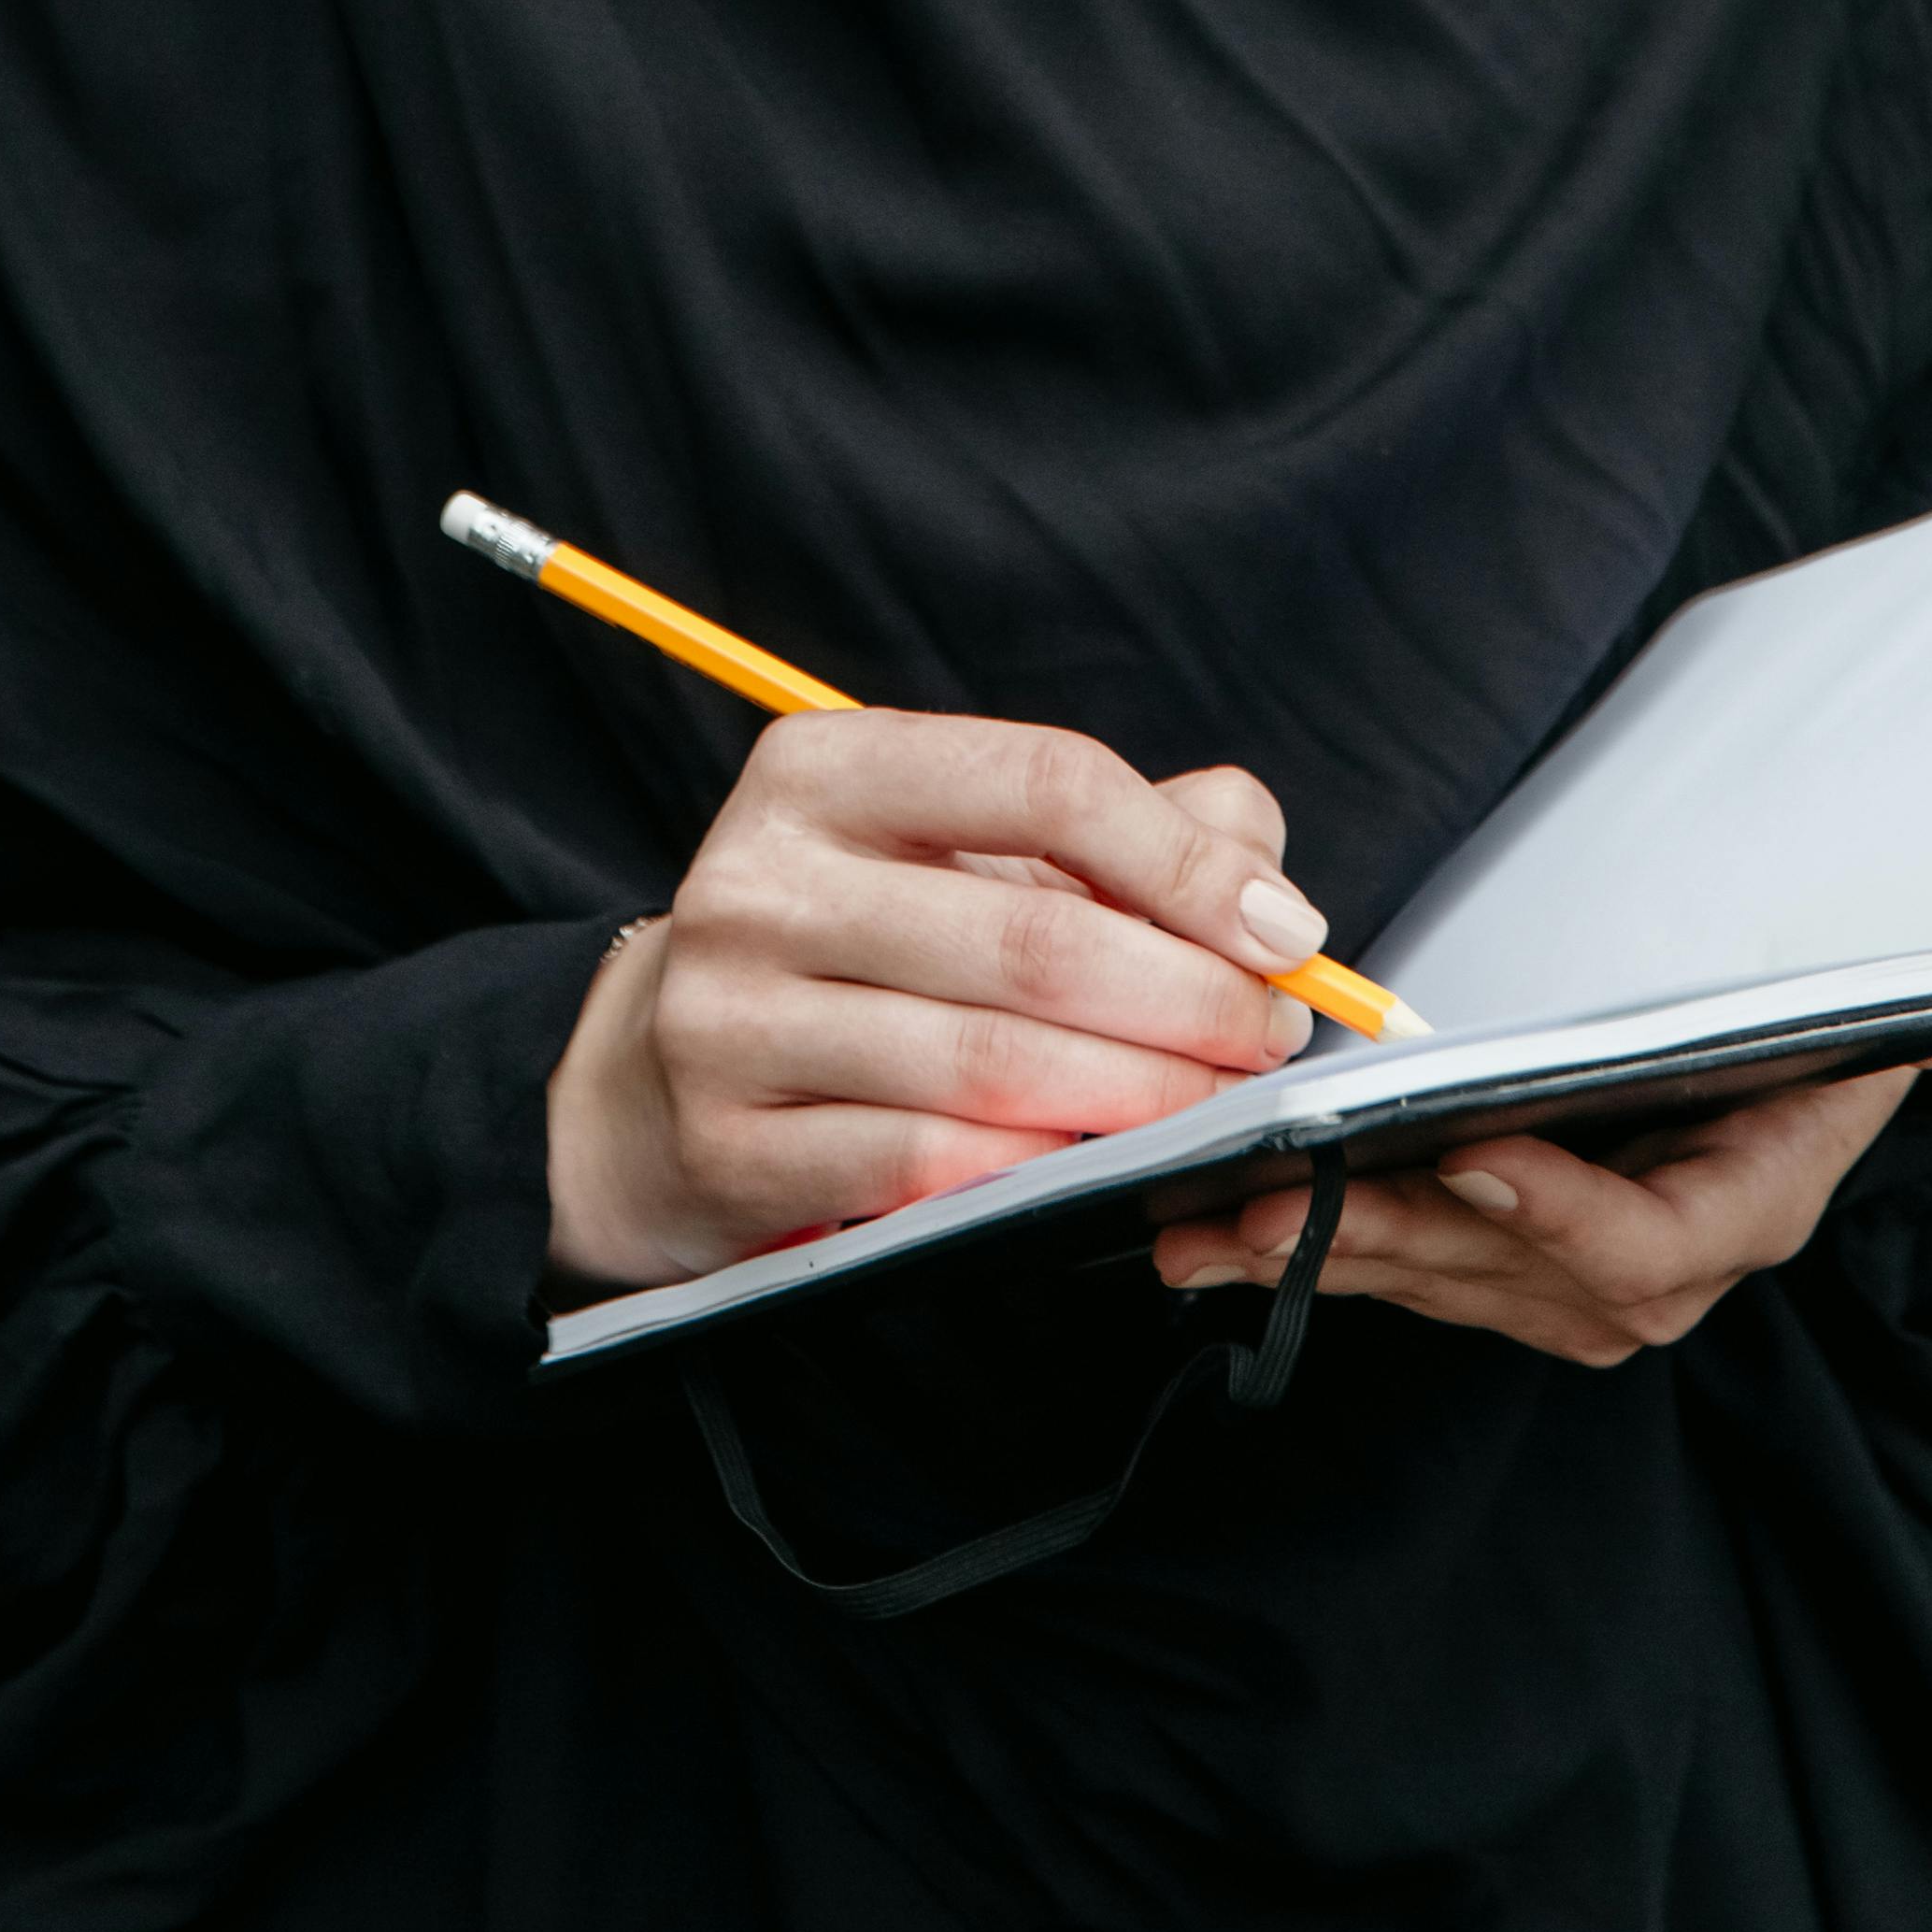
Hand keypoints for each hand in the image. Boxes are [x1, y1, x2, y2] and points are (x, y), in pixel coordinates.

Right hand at [546, 723, 1320, 1287]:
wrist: (648, 1077)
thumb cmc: (849, 943)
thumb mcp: (963, 847)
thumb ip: (1124, 830)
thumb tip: (1257, 869)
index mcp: (823, 766)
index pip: (1045, 781)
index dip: (1187, 863)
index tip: (1283, 931)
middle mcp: (761, 878)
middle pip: (1035, 938)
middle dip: (1192, 999)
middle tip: (1270, 1035)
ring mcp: (730, 1017)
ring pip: (994, 1065)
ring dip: (1140, 1094)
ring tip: (1211, 1100)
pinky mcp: (728, 1145)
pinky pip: (927, 1165)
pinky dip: (1036, 1165)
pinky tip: (1092, 1158)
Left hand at [1144, 1065, 1923, 1362]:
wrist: (1797, 1067)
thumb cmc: (1807, 1025)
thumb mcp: (1848, 1019)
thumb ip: (1862, 1031)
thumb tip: (1915, 1031)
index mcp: (1749, 1210)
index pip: (1643, 1247)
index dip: (1552, 1212)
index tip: (1464, 1154)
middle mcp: (1659, 1279)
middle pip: (1506, 1277)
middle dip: (1378, 1241)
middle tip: (1261, 1205)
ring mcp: (1579, 1294)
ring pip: (1439, 1281)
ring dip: (1319, 1258)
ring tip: (1201, 1231)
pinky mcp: (1511, 1280)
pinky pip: (1410, 1273)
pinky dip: (1316, 1254)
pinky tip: (1214, 1242)